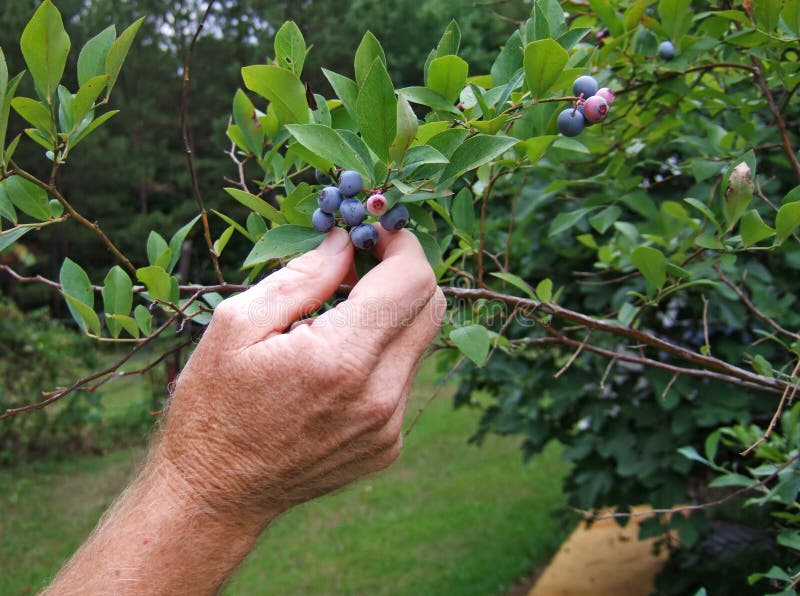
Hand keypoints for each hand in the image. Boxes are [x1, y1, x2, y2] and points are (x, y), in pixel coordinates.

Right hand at [157, 226, 444, 522]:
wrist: (217, 494)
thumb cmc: (213, 406)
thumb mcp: (237, 326)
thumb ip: (301, 278)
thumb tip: (345, 243)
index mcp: (340, 359)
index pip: (411, 281)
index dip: (400, 243)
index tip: (372, 230)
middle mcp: (378, 396)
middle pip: (432, 306)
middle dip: (403, 271)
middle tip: (359, 262)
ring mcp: (389, 426)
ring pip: (420, 341)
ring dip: (391, 313)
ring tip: (339, 313)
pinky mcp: (389, 444)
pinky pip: (404, 377)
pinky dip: (382, 354)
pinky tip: (338, 360)